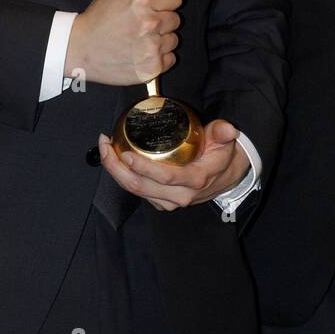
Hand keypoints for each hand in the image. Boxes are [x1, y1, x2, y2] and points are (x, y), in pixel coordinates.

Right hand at [65, 0, 180, 86]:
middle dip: (163, 20)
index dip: (165, 1)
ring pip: (173, 40)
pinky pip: (170, 59)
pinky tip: (142, 54)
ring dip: (161, 40)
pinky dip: (160, 58)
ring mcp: (152, 48)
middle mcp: (150, 23)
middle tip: (144, 25)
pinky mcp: (151, 68)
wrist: (79, 48)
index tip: (156, 6)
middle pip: (176, 20)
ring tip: (141, 40)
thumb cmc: (96, 18)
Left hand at [98, 119, 249, 211]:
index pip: (165, 177)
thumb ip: (223, 132)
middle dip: (116, 168)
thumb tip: (230, 130)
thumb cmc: (221, 154)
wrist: (227, 176)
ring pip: (136, 192)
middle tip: (105, 146)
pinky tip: (115, 161)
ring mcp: (171, 202)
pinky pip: (139, 193)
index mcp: (195, 179)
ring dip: (116, 173)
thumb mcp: (224, 140)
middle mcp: (182, 195)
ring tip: (105, 150)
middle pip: (141, 187)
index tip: (124, 152)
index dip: (142, 167)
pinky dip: (124, 178)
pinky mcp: (164, 203)